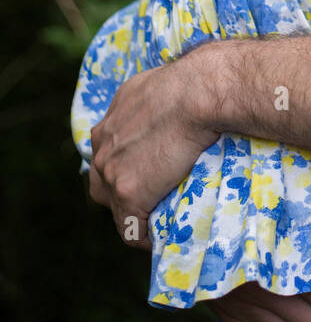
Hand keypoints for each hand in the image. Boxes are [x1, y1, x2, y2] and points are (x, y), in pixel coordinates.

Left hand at [89, 47, 220, 249]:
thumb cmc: (190, 82)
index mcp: (109, 124)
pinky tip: (162, 238)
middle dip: (123, 194)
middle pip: (103, 185)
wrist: (197, 93)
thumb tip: (165, 104)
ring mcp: (113, 173)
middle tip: (153, 199)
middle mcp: (102, 149)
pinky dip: (146, 237)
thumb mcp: (154, 85)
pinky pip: (131, 229)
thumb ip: (147, 103)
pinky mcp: (129, 193)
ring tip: (159, 223)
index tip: (151, 174)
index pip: (108, 158)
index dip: (128, 169)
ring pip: (116, 209)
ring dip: (135, 217)